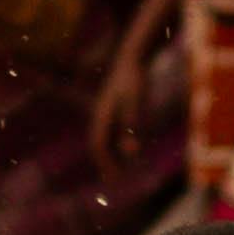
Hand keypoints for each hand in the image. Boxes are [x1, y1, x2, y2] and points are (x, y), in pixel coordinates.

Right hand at [90, 52, 149, 172]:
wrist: (133, 55)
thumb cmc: (135, 79)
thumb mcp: (135, 105)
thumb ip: (132, 129)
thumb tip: (132, 154)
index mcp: (102, 115)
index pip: (98, 145)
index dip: (105, 162)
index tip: (115, 178)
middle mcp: (101, 114)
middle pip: (99, 143)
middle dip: (106, 161)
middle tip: (114, 179)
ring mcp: (107, 109)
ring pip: (105, 136)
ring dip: (112, 152)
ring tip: (122, 167)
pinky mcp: (115, 105)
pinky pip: (113, 128)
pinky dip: (118, 141)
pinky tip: (131, 146)